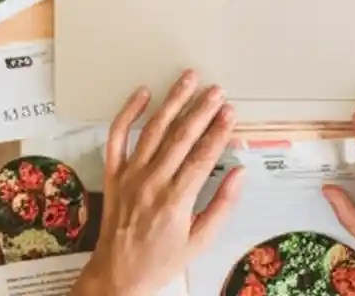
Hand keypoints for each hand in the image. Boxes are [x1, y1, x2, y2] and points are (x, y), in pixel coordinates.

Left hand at [72, 71, 244, 295]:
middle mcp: (152, 183)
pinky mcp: (114, 173)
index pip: (203, 156)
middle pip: (181, 137)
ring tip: (187, 79)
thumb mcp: (200, 241)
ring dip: (172, 102)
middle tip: (216, 90)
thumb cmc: (160, 260)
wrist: (117, 274)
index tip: (231, 113)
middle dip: (201, 109)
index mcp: (176, 201)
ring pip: (153, 129)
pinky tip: (142, 94)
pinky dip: (128, 113)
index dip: (219, 131)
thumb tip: (240, 174)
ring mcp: (130, 175)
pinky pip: (117, 137)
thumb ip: (222, 206)